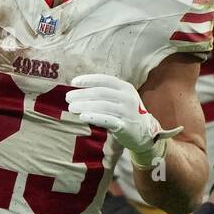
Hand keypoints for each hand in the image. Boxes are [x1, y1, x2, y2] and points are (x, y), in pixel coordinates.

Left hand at [66, 73, 182, 167]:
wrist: (146, 134)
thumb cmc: (127, 114)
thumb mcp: (120, 100)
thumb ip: (105, 94)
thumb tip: (80, 91)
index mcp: (126, 88)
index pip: (105, 80)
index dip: (88, 80)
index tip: (73, 82)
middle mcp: (127, 97)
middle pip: (101, 93)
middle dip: (82, 94)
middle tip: (68, 97)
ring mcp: (127, 111)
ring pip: (102, 106)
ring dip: (85, 105)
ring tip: (71, 107)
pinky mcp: (125, 126)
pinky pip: (107, 120)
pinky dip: (94, 117)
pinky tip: (82, 116)